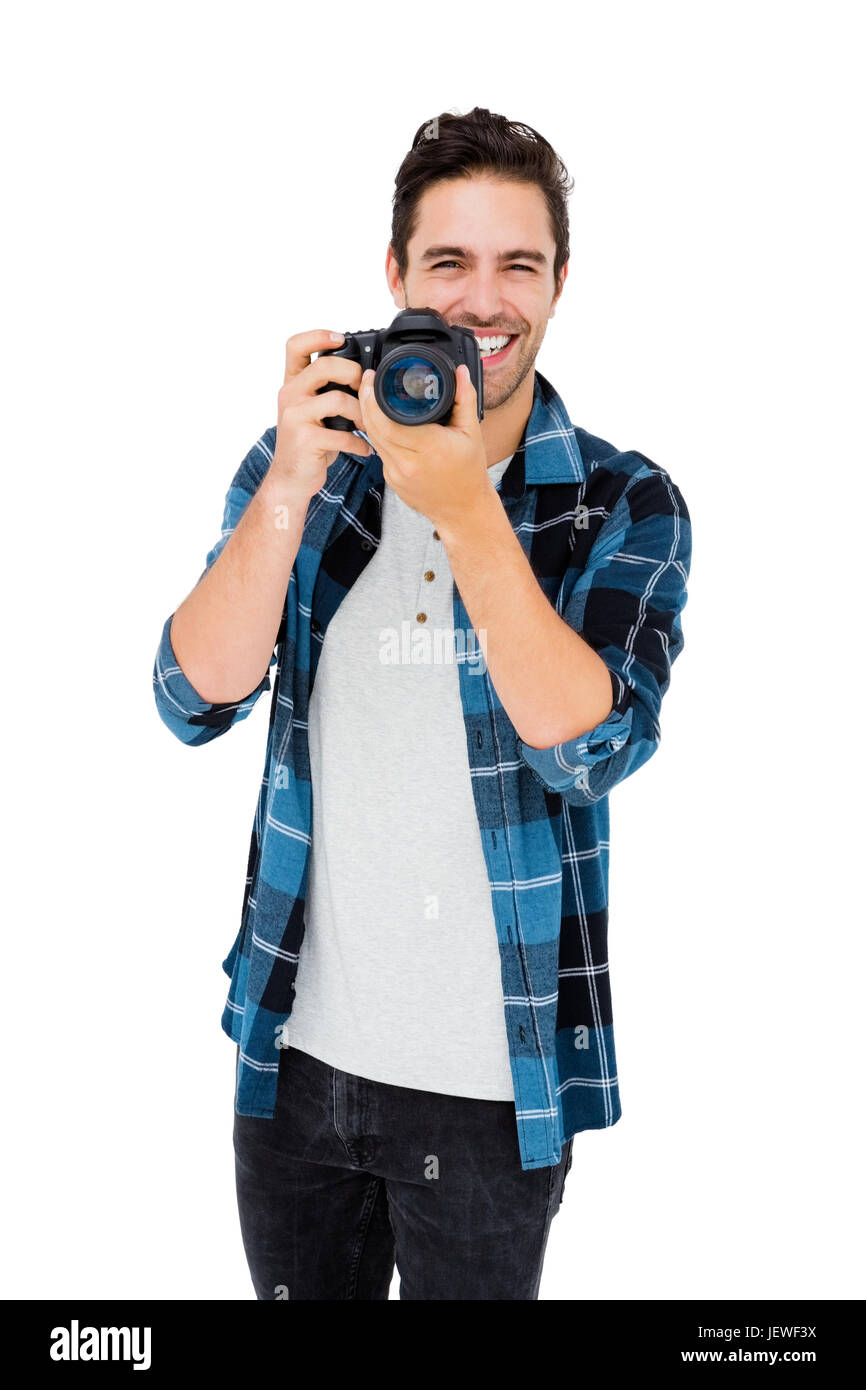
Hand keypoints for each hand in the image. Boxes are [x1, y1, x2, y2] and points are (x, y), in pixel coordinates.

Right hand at [267, 329, 372, 499]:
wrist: (290, 478)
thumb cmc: (308, 442)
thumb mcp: (313, 410)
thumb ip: (328, 390)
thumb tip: (365, 376)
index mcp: (292, 384)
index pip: (296, 346)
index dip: (318, 336)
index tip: (340, 338)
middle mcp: (290, 395)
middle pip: (323, 367)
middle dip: (352, 373)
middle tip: (364, 389)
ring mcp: (295, 416)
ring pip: (337, 400)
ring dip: (361, 414)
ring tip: (368, 426)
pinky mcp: (306, 439)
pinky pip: (342, 435)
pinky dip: (359, 443)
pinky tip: (364, 448)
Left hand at [358, 362, 492, 532]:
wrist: (463, 510)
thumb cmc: (469, 473)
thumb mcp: (472, 432)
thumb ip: (464, 399)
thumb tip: (460, 372)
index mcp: (428, 448)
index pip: (388, 421)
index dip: (374, 399)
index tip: (373, 379)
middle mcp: (407, 463)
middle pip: (374, 427)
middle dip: (365, 401)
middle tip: (367, 381)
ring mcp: (396, 474)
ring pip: (373, 439)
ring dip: (368, 416)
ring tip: (370, 396)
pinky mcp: (391, 480)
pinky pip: (380, 451)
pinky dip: (379, 434)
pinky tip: (382, 422)